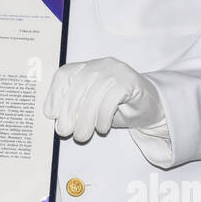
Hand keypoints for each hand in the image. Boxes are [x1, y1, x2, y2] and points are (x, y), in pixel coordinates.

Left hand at [44, 57, 164, 142]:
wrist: (149, 106)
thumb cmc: (115, 107)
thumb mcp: (90, 107)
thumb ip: (75, 109)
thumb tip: (58, 123)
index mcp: (85, 68)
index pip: (64, 75)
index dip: (54, 94)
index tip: (51, 115)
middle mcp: (99, 65)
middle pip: (78, 86)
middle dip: (69, 112)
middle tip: (65, 132)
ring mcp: (115, 70)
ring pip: (94, 94)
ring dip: (85, 119)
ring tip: (83, 136)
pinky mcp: (129, 81)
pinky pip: (111, 99)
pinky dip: (103, 117)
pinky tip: (103, 128)